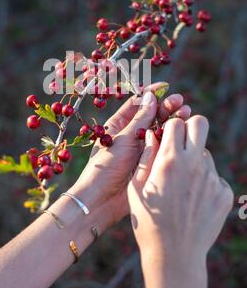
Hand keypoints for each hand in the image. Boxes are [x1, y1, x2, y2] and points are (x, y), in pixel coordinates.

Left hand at [70, 82, 190, 229]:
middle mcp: (132, 134)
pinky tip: (183, 130)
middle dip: (167, 107)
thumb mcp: (123, 139)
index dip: (152, 94)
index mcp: (119, 124)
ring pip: (161, 129)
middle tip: (180, 102)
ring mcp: (142, 148)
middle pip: (152, 115)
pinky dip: (174, 137)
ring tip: (186, 113)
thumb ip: (140, 119)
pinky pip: (164, 146)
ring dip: (173, 120)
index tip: (165, 87)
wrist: (102, 200)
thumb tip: (150, 96)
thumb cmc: (105, 166)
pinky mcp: (151, 162)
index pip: (138, 104)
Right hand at [127, 116, 233, 287]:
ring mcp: (213, 179)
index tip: (166, 140)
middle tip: (181, 144)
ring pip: (206, 154)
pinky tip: (192, 201)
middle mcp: (194, 165)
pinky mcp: (223, 193)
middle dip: (190, 128)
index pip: (176, 123)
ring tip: (182, 186)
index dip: (169, 129)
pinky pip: (214, 177)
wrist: (173, 255)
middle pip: (201, 124)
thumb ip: (146, 156)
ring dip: (195, 161)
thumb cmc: (148, 219)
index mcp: (170, 160)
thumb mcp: (137, 187)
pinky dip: (204, 183)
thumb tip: (152, 133)